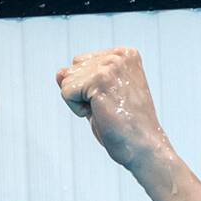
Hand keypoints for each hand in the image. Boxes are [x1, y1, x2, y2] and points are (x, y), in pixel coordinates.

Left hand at [57, 47, 169, 170]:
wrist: (141, 146)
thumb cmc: (122, 126)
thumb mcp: (97, 97)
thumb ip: (79, 80)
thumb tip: (59, 72)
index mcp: (124, 54)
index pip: (80, 63)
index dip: (87, 89)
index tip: (110, 101)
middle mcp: (119, 55)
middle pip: (72, 70)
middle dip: (81, 94)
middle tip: (107, 108)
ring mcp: (111, 65)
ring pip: (67, 81)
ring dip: (79, 103)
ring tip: (105, 111)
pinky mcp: (101, 78)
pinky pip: (67, 92)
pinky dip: (77, 110)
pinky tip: (100, 114)